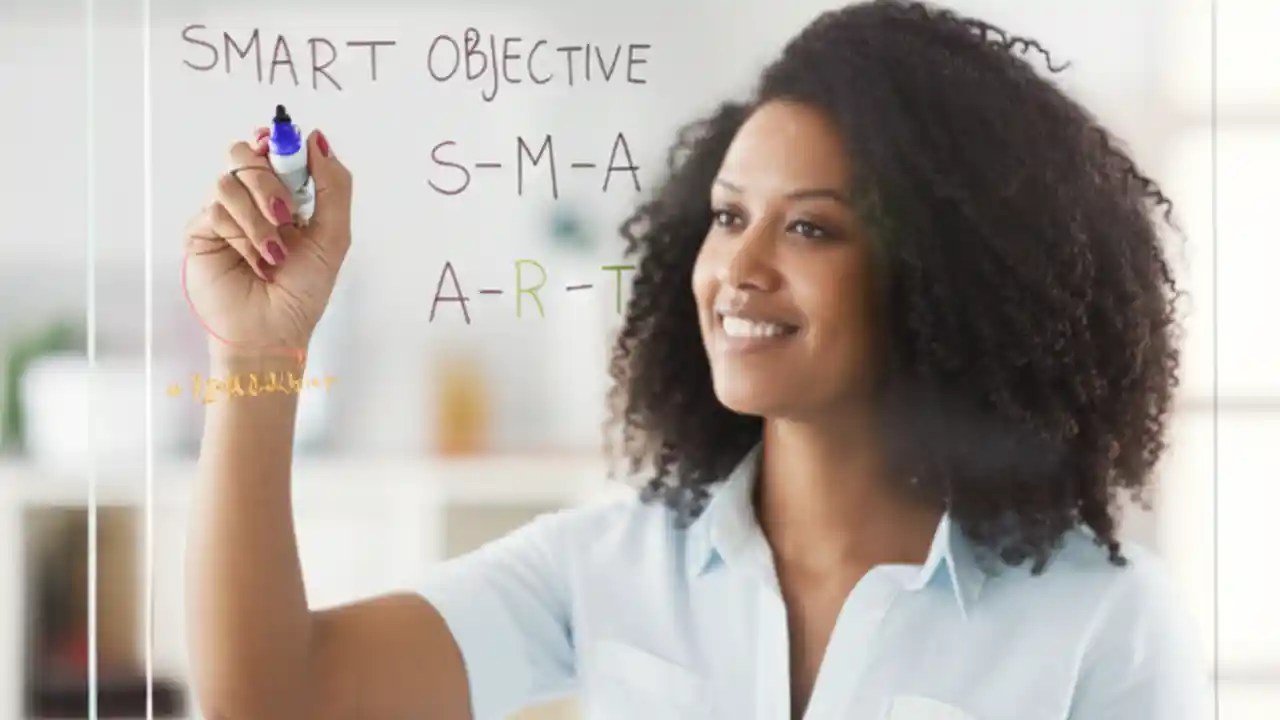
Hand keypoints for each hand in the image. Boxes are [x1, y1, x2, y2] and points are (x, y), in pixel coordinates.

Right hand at [182, 127, 351, 361]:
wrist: (273, 331)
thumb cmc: (303, 291)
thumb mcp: (334, 236)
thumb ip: (334, 186)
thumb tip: (317, 139)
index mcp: (284, 196)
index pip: (272, 151)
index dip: (277, 141)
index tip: (282, 146)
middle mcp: (251, 201)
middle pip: (245, 155)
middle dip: (268, 180)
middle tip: (286, 213)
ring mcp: (224, 215)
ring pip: (229, 181)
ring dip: (257, 217)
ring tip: (274, 252)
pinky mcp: (201, 233)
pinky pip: (215, 211)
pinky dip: (241, 235)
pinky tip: (255, 261)